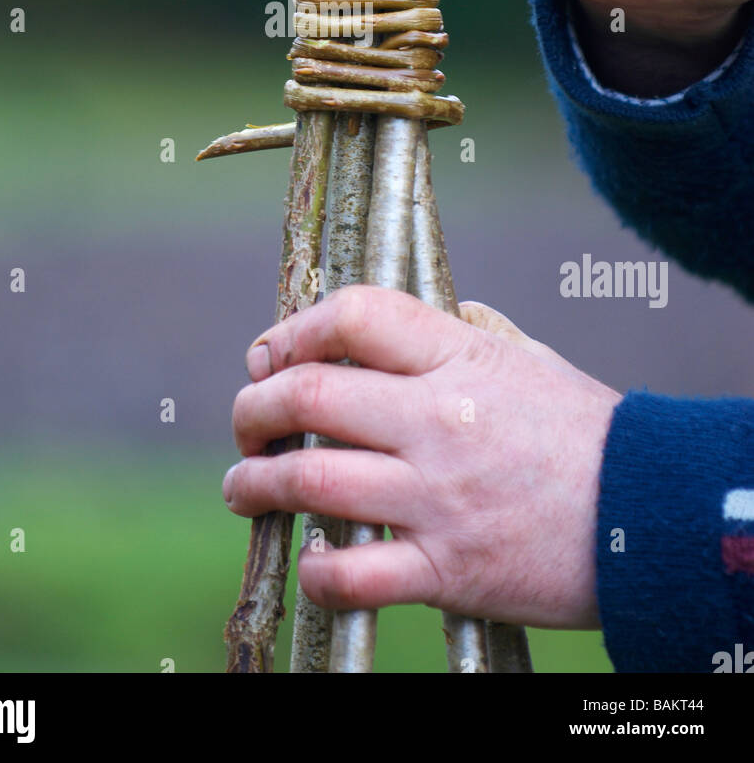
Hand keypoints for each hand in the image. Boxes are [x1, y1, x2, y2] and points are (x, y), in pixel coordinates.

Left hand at [223, 286, 620, 628]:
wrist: (649, 514)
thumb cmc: (583, 429)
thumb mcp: (525, 356)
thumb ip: (460, 334)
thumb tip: (402, 320)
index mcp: (457, 358)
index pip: (350, 317)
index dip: (291, 330)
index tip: (268, 354)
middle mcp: (437, 421)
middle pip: (307, 397)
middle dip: (253, 410)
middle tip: (247, 426)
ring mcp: (438, 497)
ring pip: (311, 483)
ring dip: (256, 487)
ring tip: (243, 489)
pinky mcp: (448, 569)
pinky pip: (354, 576)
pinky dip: (316, 571)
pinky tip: (310, 560)